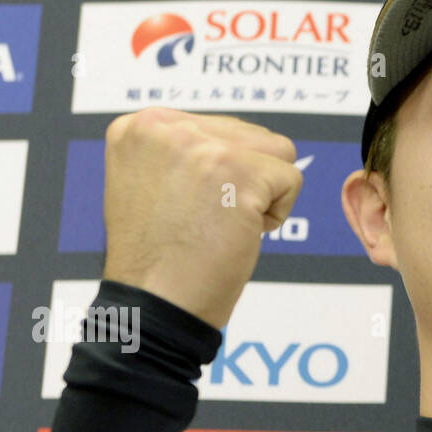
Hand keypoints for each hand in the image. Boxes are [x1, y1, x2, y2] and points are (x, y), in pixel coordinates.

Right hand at [101, 107, 303, 330]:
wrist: (157, 304)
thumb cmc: (159, 262)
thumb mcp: (150, 185)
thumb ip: (183, 153)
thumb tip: (241, 142)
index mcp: (139, 127)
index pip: (216, 128)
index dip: (221, 175)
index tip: (190, 209)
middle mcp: (165, 126)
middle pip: (250, 135)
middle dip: (245, 181)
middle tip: (207, 222)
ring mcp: (202, 146)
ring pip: (277, 151)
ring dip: (265, 193)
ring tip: (225, 225)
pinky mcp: (239, 173)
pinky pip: (291, 180)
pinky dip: (277, 215)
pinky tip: (240, 234)